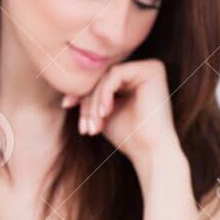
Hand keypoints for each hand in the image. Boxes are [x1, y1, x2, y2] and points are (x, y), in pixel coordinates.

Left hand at [61, 59, 182, 178]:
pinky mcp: (153, 69)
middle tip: (84, 126)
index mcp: (135, 78)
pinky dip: (105, 93)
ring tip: (95, 125)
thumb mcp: (101, 112)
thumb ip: (90, 95)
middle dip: (88, 100)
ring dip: (95, 100)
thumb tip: (69, 84)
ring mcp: (150, 67)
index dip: (82, 93)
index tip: (66, 106)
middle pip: (103, 77)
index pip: (101, 79)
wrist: (151, 152)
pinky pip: (116, 74)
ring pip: (107, 75)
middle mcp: (145, 69)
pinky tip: (105, 113)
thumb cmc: (129, 137)